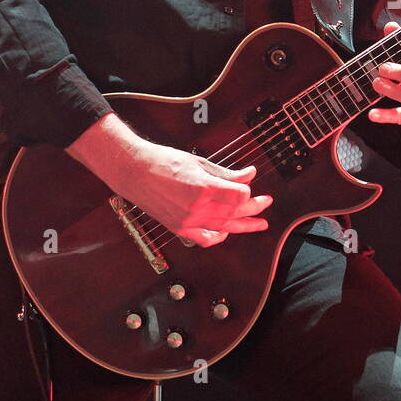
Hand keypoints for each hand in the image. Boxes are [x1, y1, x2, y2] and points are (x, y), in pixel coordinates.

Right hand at [113, 145, 272, 248]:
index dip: (247, 191)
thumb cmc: (164, 162)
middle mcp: (196, 208)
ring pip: (224, 227)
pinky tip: (227, 232)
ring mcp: (187, 221)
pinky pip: (204, 239)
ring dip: (244, 225)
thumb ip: (226, 173)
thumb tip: (248, 174)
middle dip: (253, 208)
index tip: (248, 184)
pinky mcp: (179, 228)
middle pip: (234, 212)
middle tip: (265, 202)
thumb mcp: (199, 162)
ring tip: (259, 223)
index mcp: (202, 188)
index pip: (238, 196)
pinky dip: (218, 237)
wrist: (135, 172)